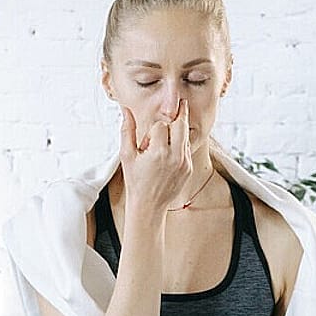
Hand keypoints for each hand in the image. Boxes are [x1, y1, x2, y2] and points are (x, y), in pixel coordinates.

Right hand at [118, 101, 193, 215]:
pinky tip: (168, 156)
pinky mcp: (189, 168)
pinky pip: (187, 148)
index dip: (152, 131)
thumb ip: (127, 130)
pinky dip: (179, 147)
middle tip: (171, 116)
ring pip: (186, 135)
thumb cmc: (135, 181)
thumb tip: (126, 110)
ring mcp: (185, 163)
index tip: (146, 143)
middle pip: (181, 124)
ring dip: (176, 134)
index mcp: (159, 153)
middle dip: (174, 120)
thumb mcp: (127, 156)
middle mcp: (175, 157)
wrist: (148, 205)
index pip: (161, 126)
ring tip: (163, 144)